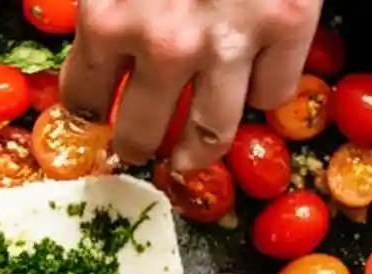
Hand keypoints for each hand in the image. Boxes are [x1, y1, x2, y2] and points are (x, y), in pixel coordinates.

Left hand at [62, 0, 320, 170]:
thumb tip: (89, 32)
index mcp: (107, 17)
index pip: (83, 99)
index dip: (88, 109)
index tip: (95, 113)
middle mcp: (165, 43)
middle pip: (141, 132)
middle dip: (135, 144)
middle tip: (137, 148)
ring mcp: (230, 42)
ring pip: (211, 133)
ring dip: (196, 154)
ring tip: (189, 159)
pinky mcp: (288, 27)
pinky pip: (273, 94)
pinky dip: (262, 93)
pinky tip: (251, 81)